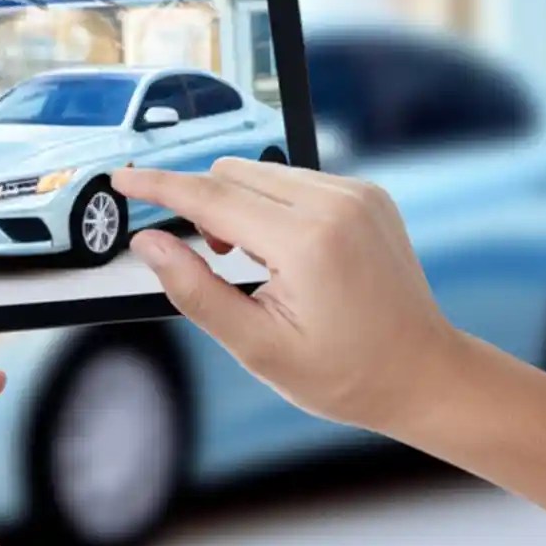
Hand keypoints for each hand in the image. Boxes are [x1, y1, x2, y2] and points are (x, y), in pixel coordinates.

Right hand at [111, 158, 464, 431]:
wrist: (422, 372)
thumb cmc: (344, 372)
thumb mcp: (257, 346)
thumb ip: (195, 289)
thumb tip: (148, 244)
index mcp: (308, 242)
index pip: (212, 197)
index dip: (159, 187)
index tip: (122, 178)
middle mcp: (336, 203)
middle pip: (233, 174)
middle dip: (205, 207)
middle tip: (216, 259)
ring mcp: (357, 193)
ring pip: (263, 173)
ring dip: (239, 206)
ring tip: (258, 264)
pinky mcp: (366, 194)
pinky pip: (295, 179)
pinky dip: (272, 206)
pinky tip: (288, 253)